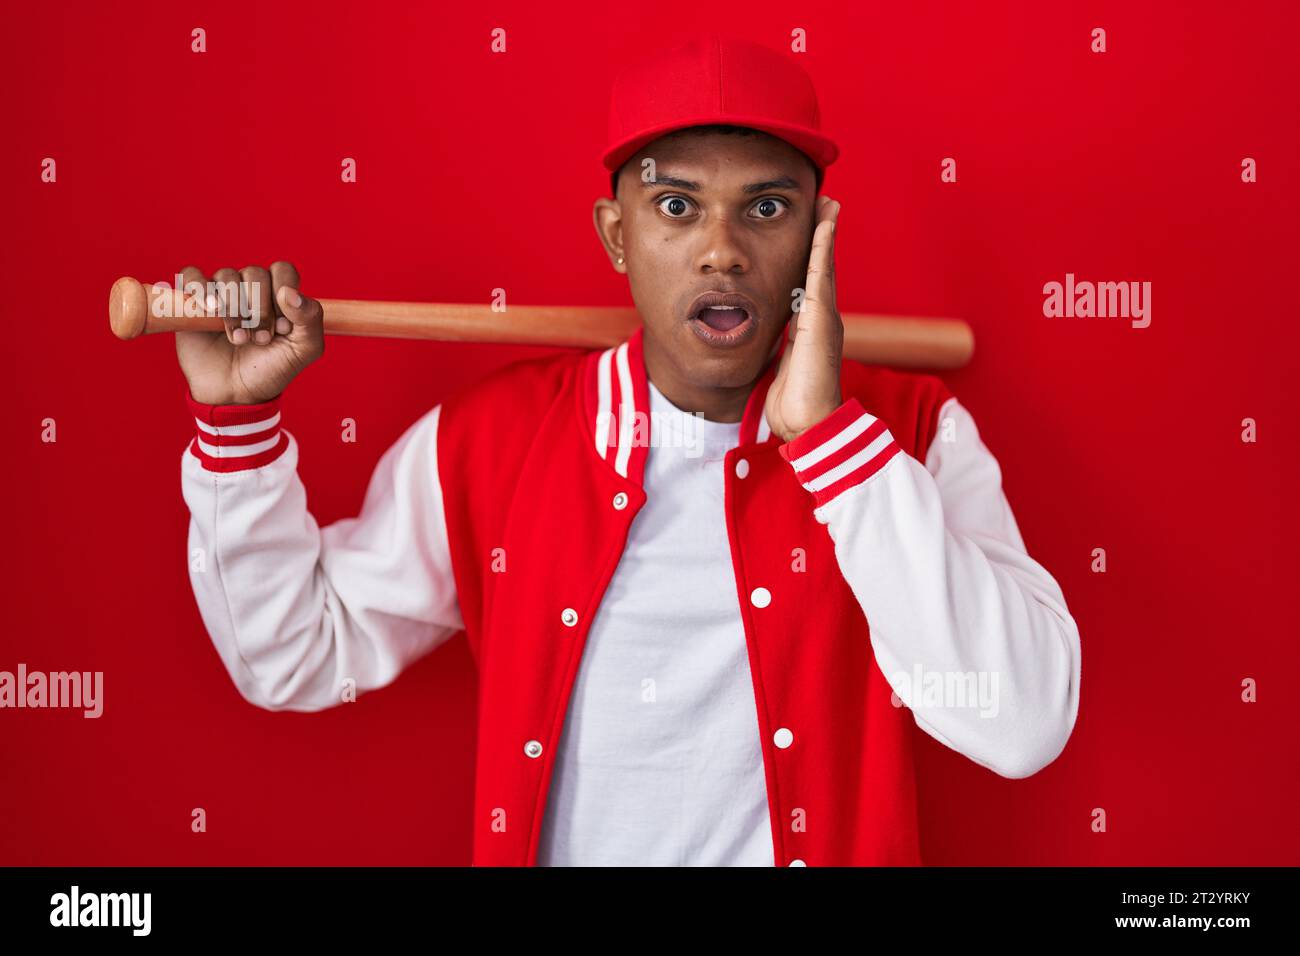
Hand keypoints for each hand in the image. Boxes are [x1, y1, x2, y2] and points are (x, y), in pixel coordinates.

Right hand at [173, 261, 324, 405]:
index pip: (283, 270)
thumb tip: (289, 293)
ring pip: (226, 275)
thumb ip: (310, 318)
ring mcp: (221, 292)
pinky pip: (191, 275)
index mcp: (279, 294)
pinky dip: (199, 287)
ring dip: (234, 309)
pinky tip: (210, 309)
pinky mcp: (193, 301)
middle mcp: (251, 288)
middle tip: (260, 340)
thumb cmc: (272, 368)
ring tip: (239, 339)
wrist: (236, 393)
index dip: (283, 294)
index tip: (283, 326)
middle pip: (255, 273)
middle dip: (259, 309)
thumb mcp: (304, 350)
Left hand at [765, 195, 843, 442]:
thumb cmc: (794, 403)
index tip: (811, 229)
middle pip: (822, 268)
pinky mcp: (822, 320)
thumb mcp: (782, 369)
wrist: (809, 424)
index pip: (809, 283)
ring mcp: (825, 318)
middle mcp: (822, 318)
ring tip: (828, 204)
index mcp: (810, 328)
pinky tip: (823, 226)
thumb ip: (780, 354)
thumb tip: (772, 351)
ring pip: (824, 266)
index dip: (810, 256)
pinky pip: (821, 277)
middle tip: (826, 203)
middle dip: (823, 235)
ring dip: (826, 233)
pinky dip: (822, 249)